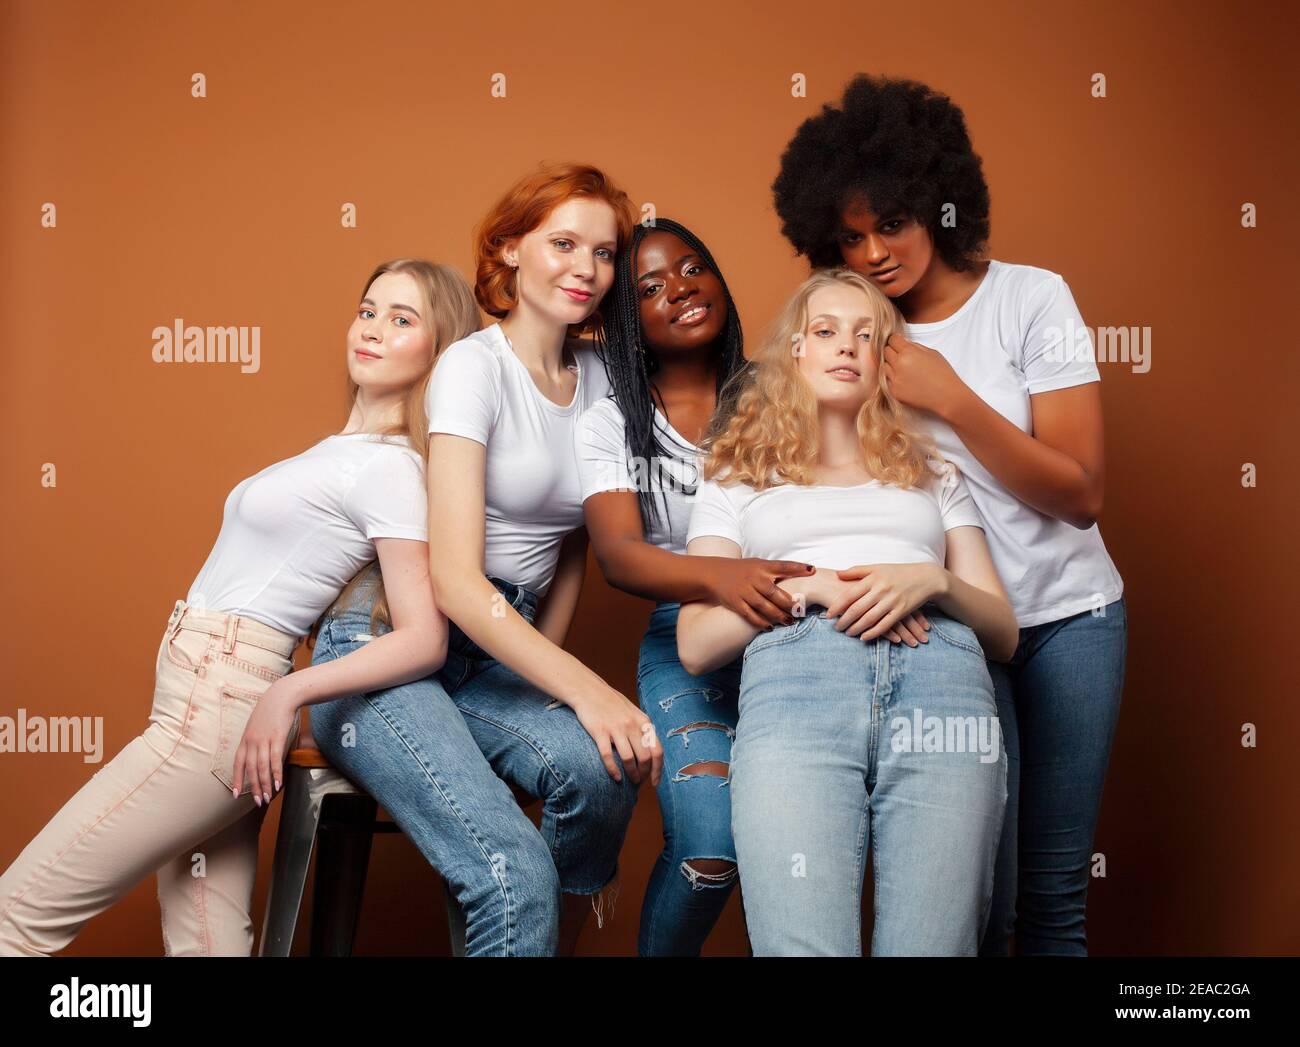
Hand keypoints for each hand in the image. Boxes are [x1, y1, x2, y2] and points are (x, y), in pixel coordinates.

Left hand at [231, 678, 300, 805]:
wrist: (281, 696)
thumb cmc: (270, 712)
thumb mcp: (256, 726)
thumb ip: (254, 741)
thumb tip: (255, 755)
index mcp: (245, 740)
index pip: (238, 764)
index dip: (237, 780)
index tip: (236, 795)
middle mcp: (252, 742)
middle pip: (251, 769)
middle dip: (254, 787)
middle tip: (258, 802)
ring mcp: (264, 740)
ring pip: (262, 767)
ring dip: (265, 784)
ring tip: (267, 797)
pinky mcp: (277, 737)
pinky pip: (275, 759)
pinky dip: (276, 773)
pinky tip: (278, 784)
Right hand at [571, 685, 661, 787]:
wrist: (588, 690)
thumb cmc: (611, 703)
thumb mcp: (633, 712)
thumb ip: (642, 729)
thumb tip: (650, 752)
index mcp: (643, 721)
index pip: (657, 750)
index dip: (658, 769)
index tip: (655, 782)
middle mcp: (632, 725)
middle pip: (645, 757)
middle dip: (644, 774)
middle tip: (639, 782)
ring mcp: (616, 728)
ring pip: (629, 759)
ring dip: (631, 774)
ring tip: (629, 781)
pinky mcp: (600, 731)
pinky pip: (608, 756)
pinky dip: (613, 770)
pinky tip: (615, 777)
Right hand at [703, 556, 815, 628]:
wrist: (714, 574)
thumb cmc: (743, 570)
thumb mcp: (758, 565)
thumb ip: (776, 570)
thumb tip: (803, 574)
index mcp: (762, 566)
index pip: (783, 566)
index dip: (798, 568)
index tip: (812, 570)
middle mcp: (754, 578)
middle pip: (774, 592)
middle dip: (788, 602)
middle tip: (801, 610)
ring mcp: (744, 591)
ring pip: (764, 606)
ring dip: (778, 615)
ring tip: (790, 621)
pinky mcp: (736, 603)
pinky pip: (750, 615)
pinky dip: (761, 623)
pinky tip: (770, 627)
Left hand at [799, 569, 929, 644]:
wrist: (926, 577)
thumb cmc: (897, 572)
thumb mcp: (877, 568)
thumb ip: (856, 571)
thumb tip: (837, 574)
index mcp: (872, 579)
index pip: (849, 595)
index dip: (837, 606)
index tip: (828, 615)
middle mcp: (881, 590)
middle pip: (857, 609)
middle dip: (844, 621)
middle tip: (835, 628)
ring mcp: (892, 601)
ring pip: (869, 619)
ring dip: (856, 628)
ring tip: (847, 633)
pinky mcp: (902, 611)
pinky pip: (884, 625)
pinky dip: (873, 633)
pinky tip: (864, 637)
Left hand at [882, 333, 970, 419]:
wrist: (947, 396)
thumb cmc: (942, 373)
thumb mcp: (931, 352)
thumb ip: (914, 346)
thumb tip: (902, 343)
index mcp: (908, 352)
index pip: (892, 340)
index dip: (896, 340)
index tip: (899, 343)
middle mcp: (898, 365)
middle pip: (886, 352)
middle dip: (893, 351)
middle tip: (903, 356)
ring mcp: (895, 379)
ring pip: (885, 366)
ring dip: (892, 365)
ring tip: (905, 369)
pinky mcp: (894, 391)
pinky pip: (888, 380)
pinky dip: (894, 379)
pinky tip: (906, 380)